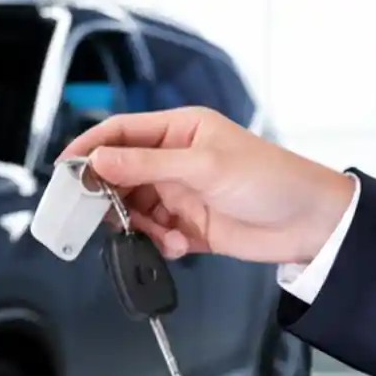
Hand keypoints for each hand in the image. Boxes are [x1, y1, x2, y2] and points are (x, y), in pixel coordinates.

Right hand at [58, 107, 355, 263]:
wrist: (309, 224)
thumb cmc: (271, 180)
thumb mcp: (204, 166)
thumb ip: (147, 165)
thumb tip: (100, 161)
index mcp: (180, 131)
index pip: (120, 133)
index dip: (89, 149)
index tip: (65, 169)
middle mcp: (175, 161)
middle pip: (120, 176)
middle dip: (111, 198)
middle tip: (105, 214)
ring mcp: (181, 195)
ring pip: (134, 211)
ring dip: (141, 228)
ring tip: (165, 235)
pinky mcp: (188, 227)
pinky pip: (155, 236)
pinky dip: (161, 245)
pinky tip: (182, 245)